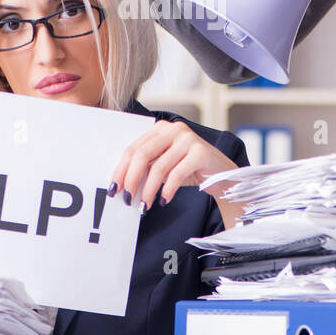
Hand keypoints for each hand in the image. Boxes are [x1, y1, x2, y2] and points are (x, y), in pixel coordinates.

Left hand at [109, 121, 243, 223]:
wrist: (221, 174)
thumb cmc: (189, 170)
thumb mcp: (164, 166)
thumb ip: (146, 168)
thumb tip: (122, 184)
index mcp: (160, 129)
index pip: (133, 148)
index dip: (121, 169)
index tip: (114, 188)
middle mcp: (173, 129)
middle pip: (142, 154)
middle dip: (131, 179)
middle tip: (127, 198)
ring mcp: (188, 138)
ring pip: (159, 167)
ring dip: (149, 190)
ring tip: (145, 205)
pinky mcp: (200, 152)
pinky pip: (177, 174)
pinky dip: (168, 190)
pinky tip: (163, 200)